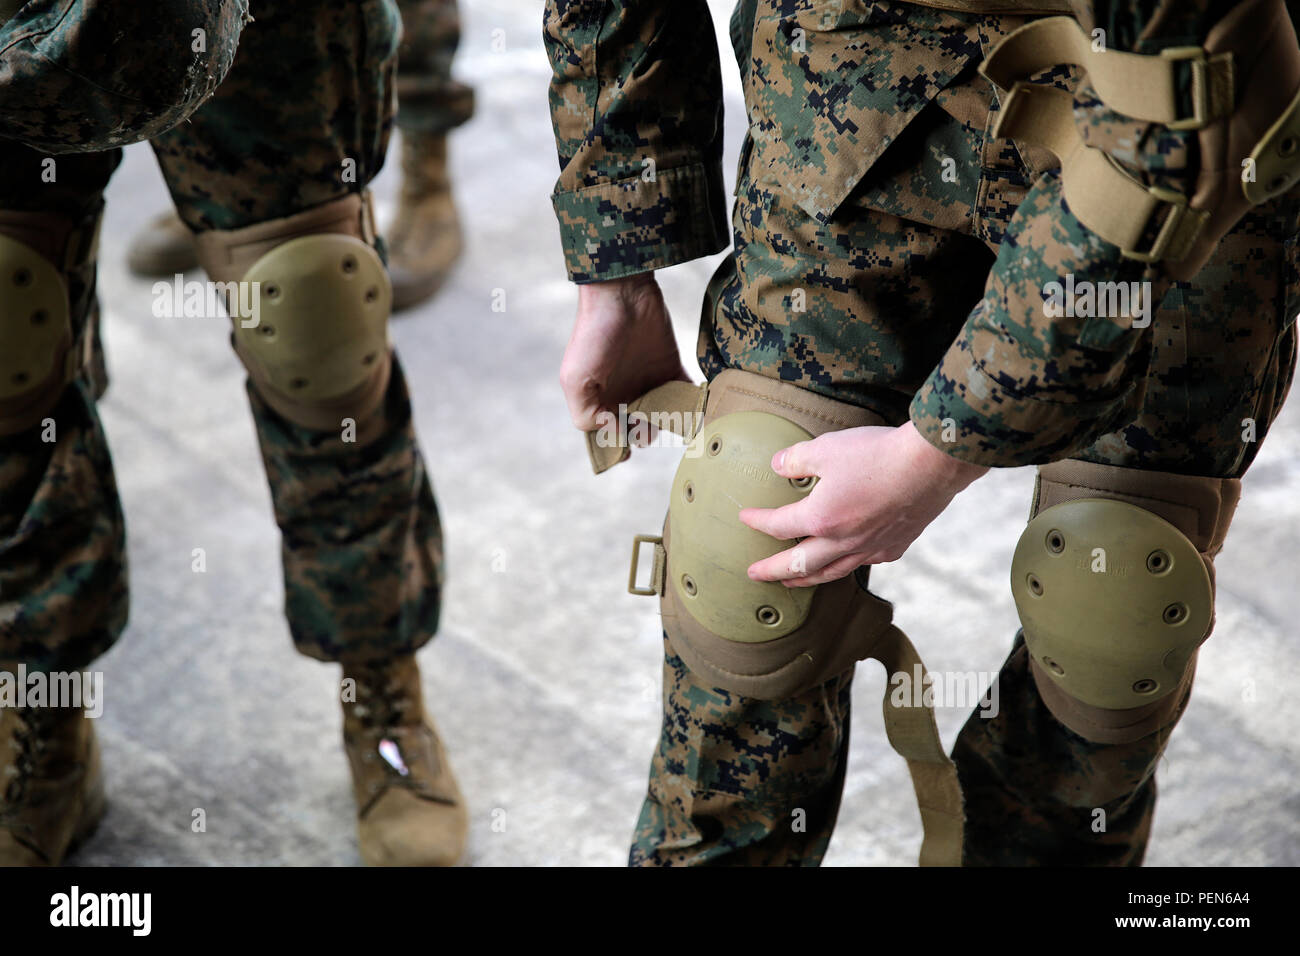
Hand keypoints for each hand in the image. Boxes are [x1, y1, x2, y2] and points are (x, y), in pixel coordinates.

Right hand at [558, 273, 689, 440]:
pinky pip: (687, 396)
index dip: (619, 446)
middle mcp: (625, 397)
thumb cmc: (593, 335)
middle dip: (646, 434)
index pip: (610, 437)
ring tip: (670, 413)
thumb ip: (585, 414)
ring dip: (671, 423)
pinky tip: (695, 408)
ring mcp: (650, 385)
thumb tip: (613, 431)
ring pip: (665, 418)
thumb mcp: (574, 378)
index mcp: (600, 403)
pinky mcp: (672, 370)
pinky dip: (694, 406)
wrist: (622, 294)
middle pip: (640, 431)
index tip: (628, 442)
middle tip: (649, 421)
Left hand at [739, 421, 988, 585]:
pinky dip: (848, 565)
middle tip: (754, 575)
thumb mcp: (827, 448)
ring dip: (807, 578)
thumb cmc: (879, 453)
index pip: (779, 526)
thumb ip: (796, 459)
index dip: (758, 522)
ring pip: (832, 572)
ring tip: (792, 581)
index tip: (745, 518)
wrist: (932, 463)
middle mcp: (844, 541)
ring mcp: (871, 548)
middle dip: (772, 571)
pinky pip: (865, 563)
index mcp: (821, 518)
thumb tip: (777, 465)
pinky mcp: (895, 545)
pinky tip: (845, 561)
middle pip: (800, 564)